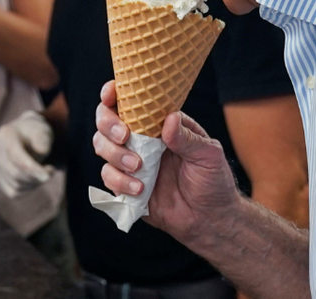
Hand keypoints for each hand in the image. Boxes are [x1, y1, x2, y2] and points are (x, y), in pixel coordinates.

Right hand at [0, 110, 55, 197]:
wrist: (24, 134)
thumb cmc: (35, 132)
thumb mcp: (43, 131)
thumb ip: (42, 142)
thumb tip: (39, 156)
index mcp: (5, 135)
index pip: (16, 157)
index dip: (32, 169)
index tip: (47, 176)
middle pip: (15, 173)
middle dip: (36, 176)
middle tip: (51, 171)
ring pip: (16, 185)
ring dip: (34, 183)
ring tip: (44, 171)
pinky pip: (14, 191)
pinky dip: (28, 188)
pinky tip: (35, 178)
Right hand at [93, 81, 242, 249]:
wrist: (210, 220)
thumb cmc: (213, 181)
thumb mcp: (209, 155)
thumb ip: (187, 138)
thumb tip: (168, 119)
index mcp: (160, 124)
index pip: (131, 101)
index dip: (115, 94)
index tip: (111, 96)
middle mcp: (141, 139)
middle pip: (106, 120)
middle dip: (108, 124)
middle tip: (124, 136)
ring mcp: (131, 162)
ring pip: (102, 146)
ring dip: (115, 154)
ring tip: (138, 167)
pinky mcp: (125, 185)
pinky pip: (108, 177)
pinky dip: (119, 181)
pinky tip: (139, 189)